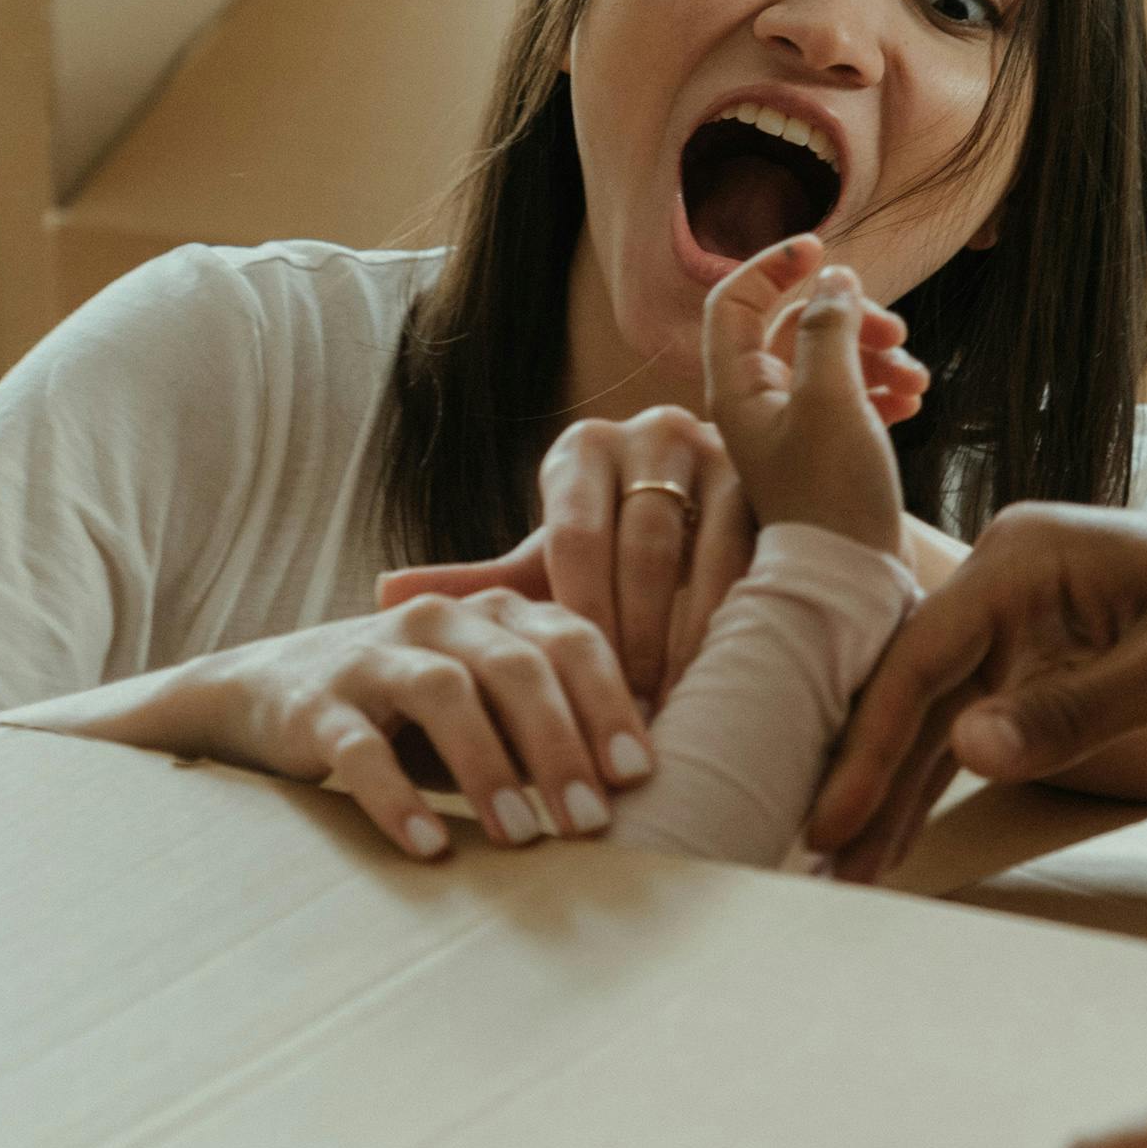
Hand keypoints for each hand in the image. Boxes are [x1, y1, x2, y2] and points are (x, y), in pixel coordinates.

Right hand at [155, 589, 652, 857]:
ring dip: (490, 769)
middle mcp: (440, 622)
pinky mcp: (315, 704)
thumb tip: (653, 780)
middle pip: (516, 666)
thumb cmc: (413, 710)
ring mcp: (374, 657)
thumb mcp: (489, 699)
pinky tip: (430, 846)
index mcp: (496, 614)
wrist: (268, 693)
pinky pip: (359, 748)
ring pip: (445, 696)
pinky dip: (397, 798)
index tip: (639, 776)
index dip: (609, 705)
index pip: (571, 642)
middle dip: (561, 745)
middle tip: (590, 821)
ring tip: (521, 839)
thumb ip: (557, 716)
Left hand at [382, 407, 748, 706]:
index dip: (581, 618)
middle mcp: (648, 433)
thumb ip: (479, 584)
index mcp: (582, 450)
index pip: (576, 536)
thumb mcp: (548, 569)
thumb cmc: (612, 561)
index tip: (576, 692)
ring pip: (697, 550)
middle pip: (639, 546)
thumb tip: (381, 594)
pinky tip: (719, 670)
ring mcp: (713, 449)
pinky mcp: (764, 477)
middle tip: (626, 714)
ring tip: (669, 704)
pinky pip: (747, 552)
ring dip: (682, 635)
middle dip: (633, 637)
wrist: (704, 523)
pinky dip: (729, 616)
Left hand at [704, 237, 904, 552]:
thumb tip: (833, 278)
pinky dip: (881, 389)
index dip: (771, 266)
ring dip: (876, 355)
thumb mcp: (831, 398)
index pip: (733, 301)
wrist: (853, 584)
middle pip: (795, 327)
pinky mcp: (828, 455)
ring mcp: (793, 432)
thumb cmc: (833, 495)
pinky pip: (851, 398)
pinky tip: (912, 403)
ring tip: (914, 379)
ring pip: (831, 362)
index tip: (820, 249)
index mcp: (736, 389)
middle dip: (849, 318)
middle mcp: (757, 406)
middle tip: (894, 333)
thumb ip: (828, 328)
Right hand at [807, 507, 1146, 880]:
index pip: (923, 658)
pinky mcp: (1045, 657)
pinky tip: (897, 837)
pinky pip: (975, 724)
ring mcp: (1023, 619)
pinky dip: (939, 780)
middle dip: (861, 777)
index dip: (870, 745)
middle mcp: (1009, 578)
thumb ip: (1075, 710)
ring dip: (890, 791)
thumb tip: (967, 752)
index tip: (829, 821)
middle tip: (809, 865)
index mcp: (1026, 554)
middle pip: (912, 688)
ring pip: (935, 715)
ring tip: (840, 873)